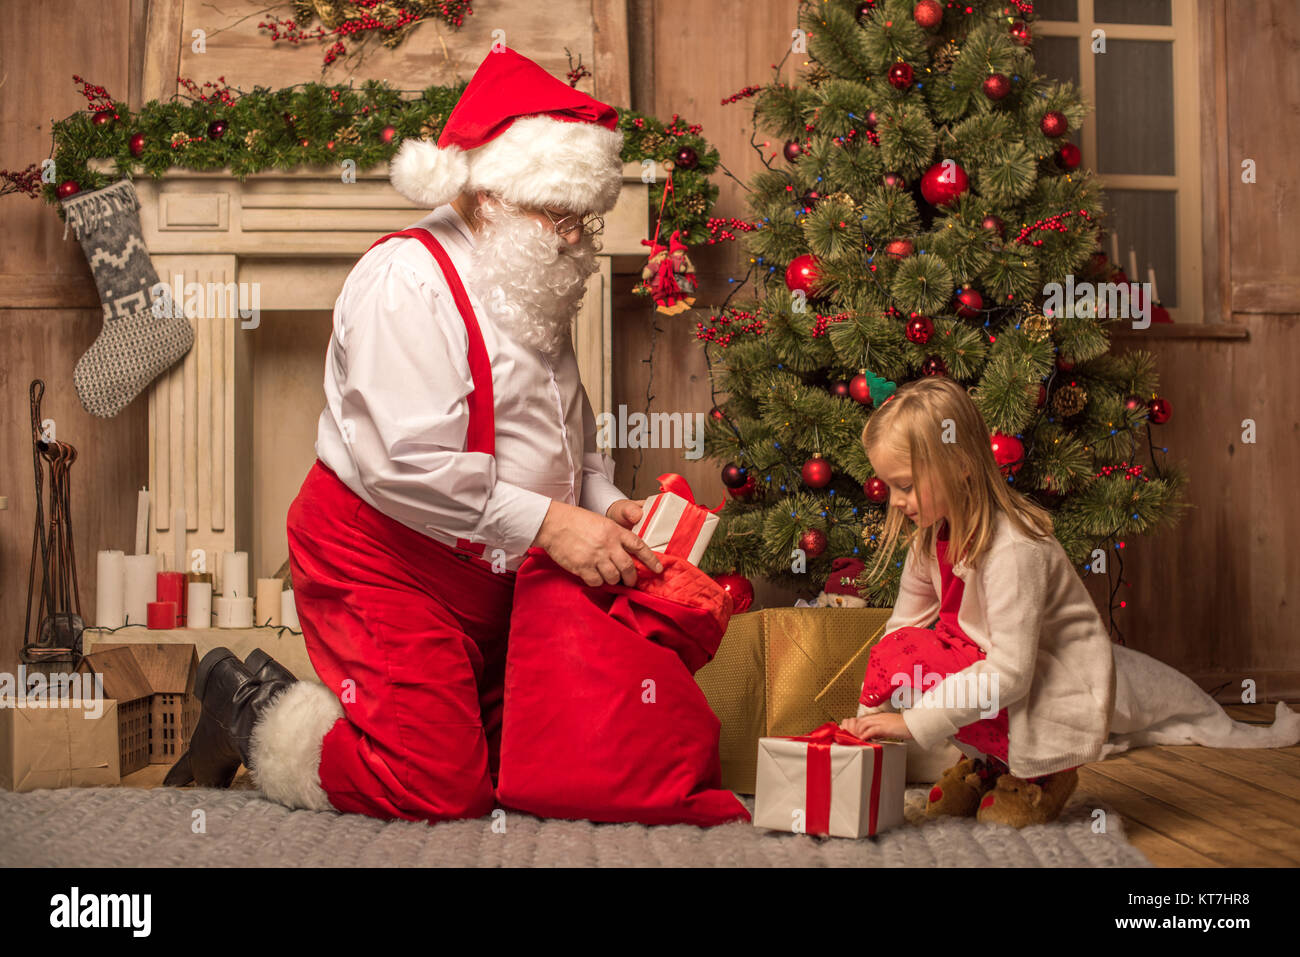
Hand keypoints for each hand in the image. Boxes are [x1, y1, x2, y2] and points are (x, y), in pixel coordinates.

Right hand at [532, 499, 663, 586]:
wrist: (553, 523)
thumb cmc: (576, 521)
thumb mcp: (601, 523)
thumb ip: (615, 537)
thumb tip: (626, 554)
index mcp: (615, 531)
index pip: (639, 546)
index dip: (651, 560)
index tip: (658, 569)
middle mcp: (608, 545)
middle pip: (628, 568)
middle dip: (632, 578)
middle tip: (631, 581)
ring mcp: (595, 557)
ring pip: (614, 577)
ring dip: (614, 580)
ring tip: (610, 577)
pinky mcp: (582, 567)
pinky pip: (597, 582)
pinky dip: (598, 582)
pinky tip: (594, 577)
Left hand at [839, 712, 912, 740]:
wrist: (915, 724)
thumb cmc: (905, 727)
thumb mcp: (890, 726)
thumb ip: (880, 730)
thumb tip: (873, 736)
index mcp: (879, 716)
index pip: (862, 719)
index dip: (856, 727)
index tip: (853, 734)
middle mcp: (878, 717)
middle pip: (860, 721)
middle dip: (854, 730)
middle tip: (851, 739)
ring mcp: (880, 721)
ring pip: (862, 725)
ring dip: (858, 734)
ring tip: (856, 741)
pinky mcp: (884, 727)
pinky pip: (870, 731)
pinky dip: (865, 736)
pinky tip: (864, 741)